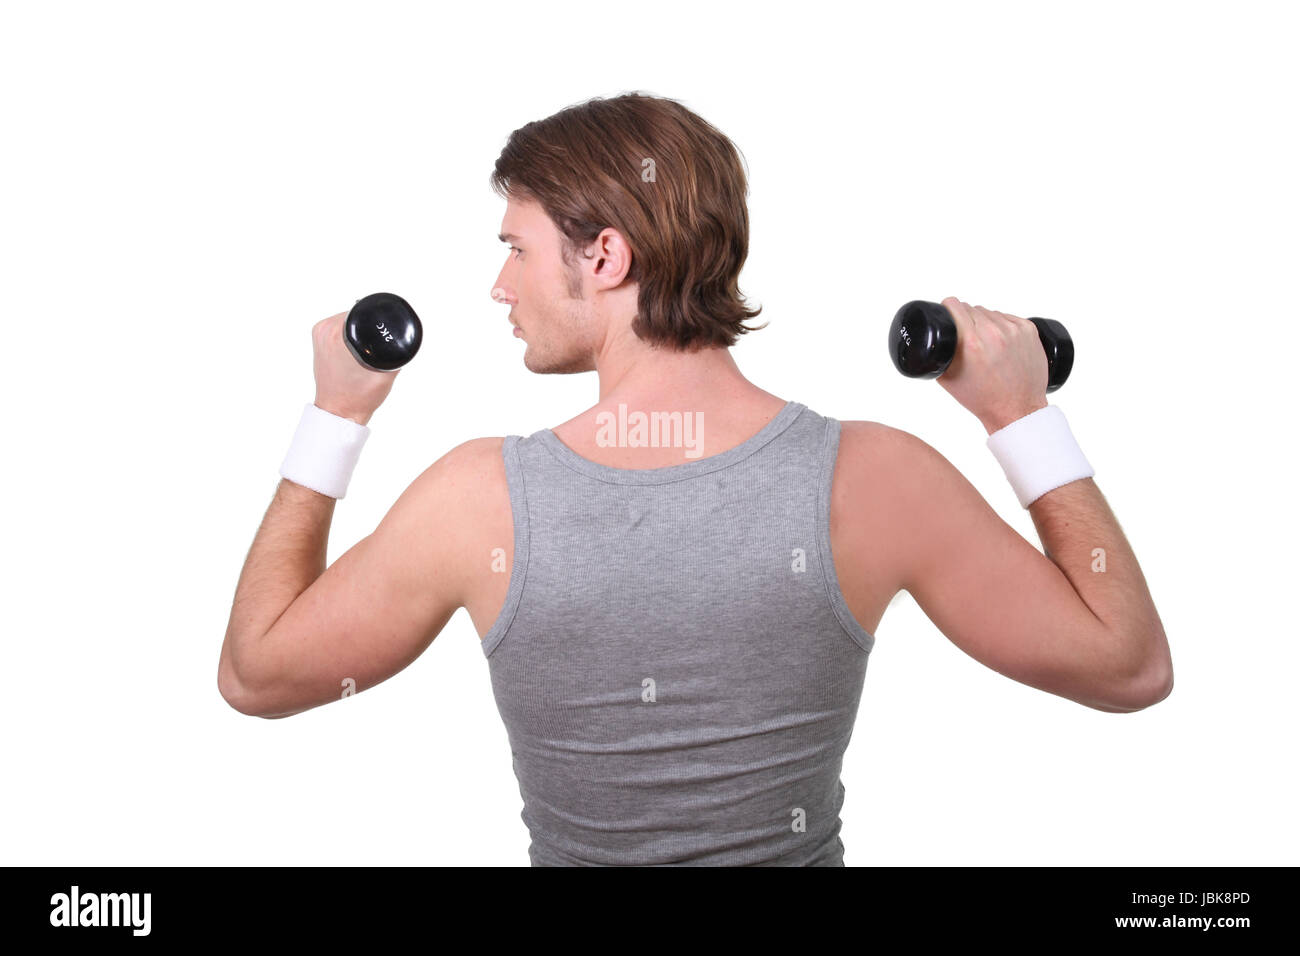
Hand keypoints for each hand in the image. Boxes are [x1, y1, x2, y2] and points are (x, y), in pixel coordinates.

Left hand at [310, 310, 399, 425]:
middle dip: (368, 327)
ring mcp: (318, 335)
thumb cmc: (359, 396)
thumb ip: (399, 353)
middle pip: (355, 314)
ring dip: (358, 331)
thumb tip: (406, 338)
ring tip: (363, 353)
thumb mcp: (387, 373)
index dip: (377, 319)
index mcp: (336, 334)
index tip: (383, 337)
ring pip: (347, 320)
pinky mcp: (318, 340)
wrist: (340, 412)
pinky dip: (348, 336)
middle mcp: (323, 331)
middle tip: (374, 351)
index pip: (363, 311)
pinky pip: (339, 328)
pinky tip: (353, 352)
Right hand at [935, 297, 1049, 433]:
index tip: (948, 313)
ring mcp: (1014, 330)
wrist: (1016, 408)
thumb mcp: (947, 378)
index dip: (948, 308)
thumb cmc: (983, 398)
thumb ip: (938, 353)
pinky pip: (1008, 317)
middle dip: (966, 319)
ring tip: (986, 344)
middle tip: (967, 338)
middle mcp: (993, 333)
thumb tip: (932, 337)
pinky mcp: (1028, 329)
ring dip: (985, 322)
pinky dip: (1002, 326)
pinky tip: (1001, 342)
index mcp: (971, 343)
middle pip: (972, 308)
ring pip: (990, 312)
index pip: (955, 305)